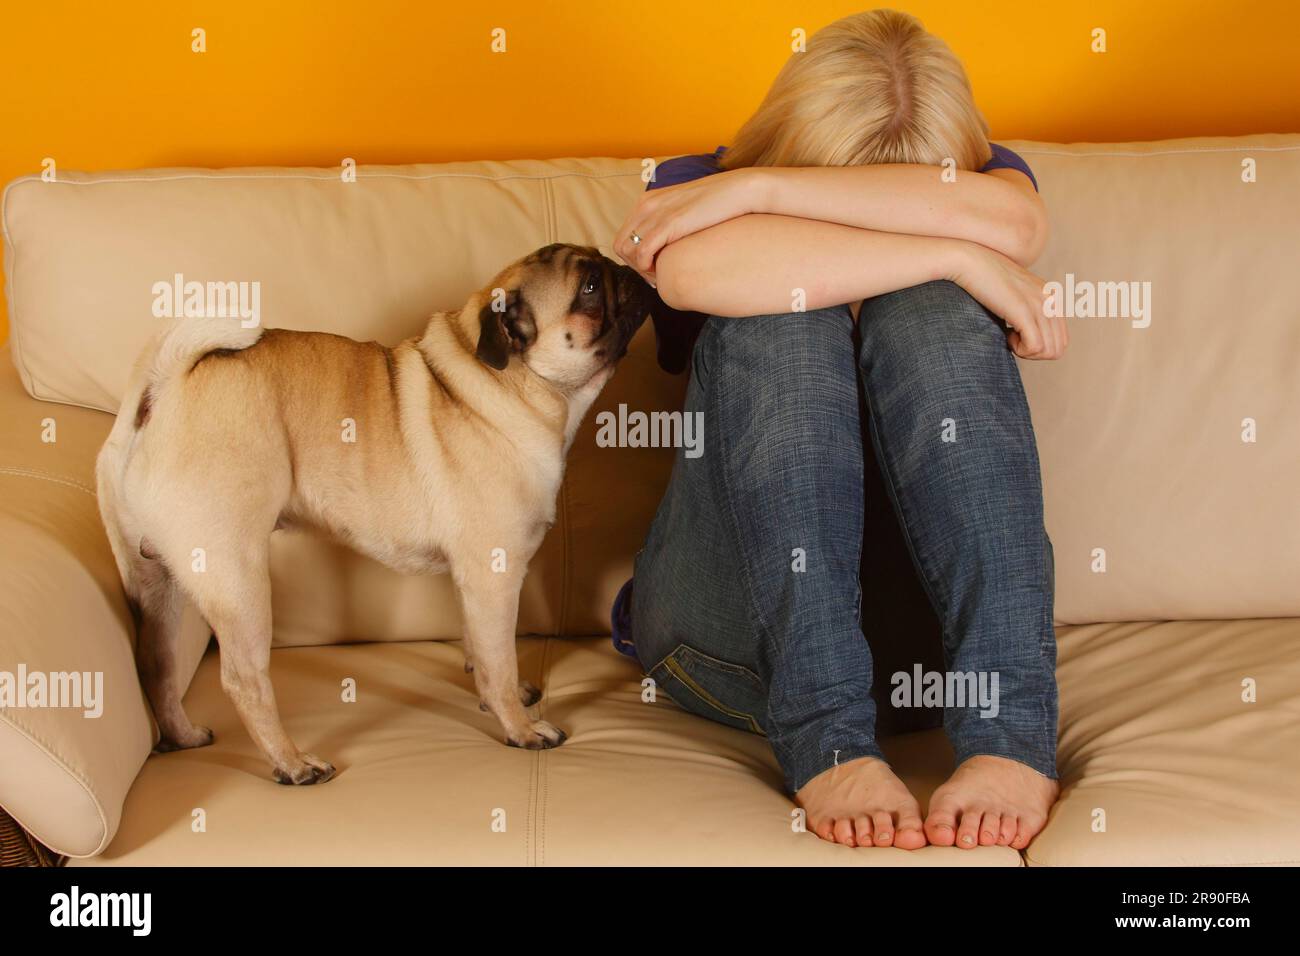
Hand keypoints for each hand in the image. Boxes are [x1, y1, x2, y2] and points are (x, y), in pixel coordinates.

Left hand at [614, 167, 763, 282]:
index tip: (652, 269)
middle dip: (633, 266)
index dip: (633, 258)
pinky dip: (647, 268)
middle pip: (621, 245)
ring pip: (628, 251)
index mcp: (648, 201)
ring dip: (640, 270)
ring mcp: (655, 213)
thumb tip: (667, 244)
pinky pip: (642, 253)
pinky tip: (663, 274)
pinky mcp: (667, 224)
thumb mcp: (685, 210)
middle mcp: (646, 205)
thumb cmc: (718, 204)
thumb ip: (670, 222)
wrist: (739, 190)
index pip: (624, 236)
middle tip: (654, 277)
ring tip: (660, 277)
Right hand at [947, 243, 1067, 359]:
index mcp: (1052, 296)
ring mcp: (1039, 304)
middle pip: (1058, 347)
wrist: (968, 261)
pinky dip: (1020, 349)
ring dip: (1027, 352)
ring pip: (1049, 350)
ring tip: (1008, 336)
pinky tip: (1005, 334)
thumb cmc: (982, 281)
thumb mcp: (1013, 295)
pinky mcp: (1024, 310)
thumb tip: (1023, 334)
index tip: (1017, 335)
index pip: (1061, 338)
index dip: (1038, 347)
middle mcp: (1051, 299)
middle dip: (1035, 352)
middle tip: (1013, 339)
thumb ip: (1026, 309)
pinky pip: (1035, 346)